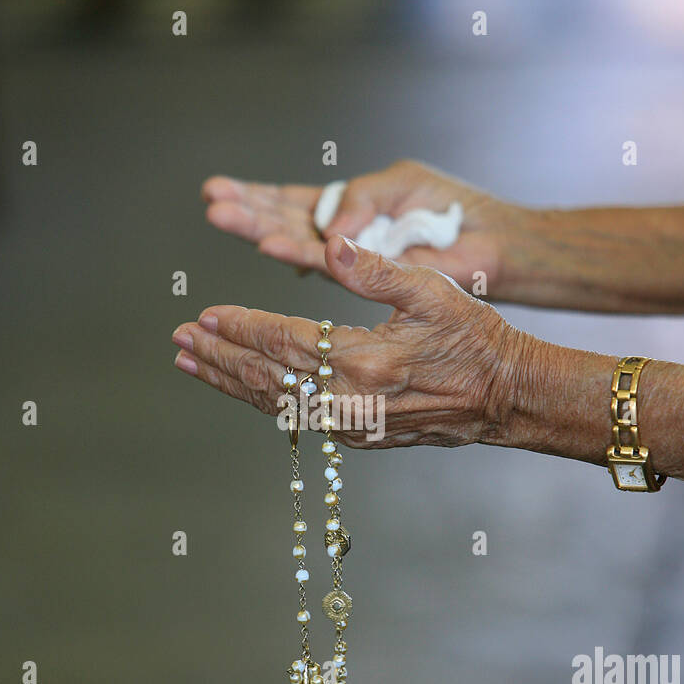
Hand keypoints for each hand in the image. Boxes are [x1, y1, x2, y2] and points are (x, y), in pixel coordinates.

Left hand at [172, 234, 532, 449]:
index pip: (285, 344)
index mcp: (366, 363)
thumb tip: (330, 246)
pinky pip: (297, 417)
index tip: (204, 314)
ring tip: (191, 363)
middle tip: (178, 341)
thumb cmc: (474, 338)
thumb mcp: (432, 290)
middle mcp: (351, 403)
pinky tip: (241, 384)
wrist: (505, 397)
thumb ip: (376, 270)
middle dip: (219, 357)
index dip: (242, 328)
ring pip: (275, 404)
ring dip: (230, 381)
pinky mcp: (358, 437)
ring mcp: (352, 426)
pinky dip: (261, 399)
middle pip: (267, 379)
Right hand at [202, 158, 517, 291]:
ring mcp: (352, 260)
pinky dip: (299, 253)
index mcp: (346, 209)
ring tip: (221, 216)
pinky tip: (270, 244)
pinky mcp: (370, 278)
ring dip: (259, 229)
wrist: (492, 244)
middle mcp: (341, 238)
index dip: (254, 197)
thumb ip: (362, 197)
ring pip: (296, 242)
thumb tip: (327, 227)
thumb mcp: (401, 185)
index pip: (289, 203)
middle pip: (282, 221)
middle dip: (245, 211)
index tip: (216, 190)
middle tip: (210, 201)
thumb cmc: (453, 211)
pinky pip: (328, 264)